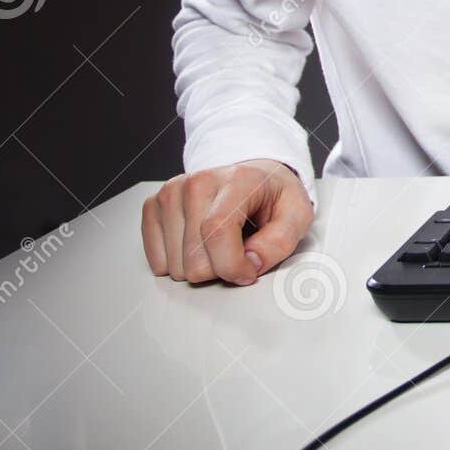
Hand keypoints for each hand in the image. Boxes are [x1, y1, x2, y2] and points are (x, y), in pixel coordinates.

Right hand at [141, 158, 312, 283]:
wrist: (254, 176)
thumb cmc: (273, 196)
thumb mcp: (296, 215)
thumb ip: (280, 242)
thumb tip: (251, 264)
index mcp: (235, 180)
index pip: (217, 231)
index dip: (232, 265)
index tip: (248, 273)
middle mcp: (196, 183)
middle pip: (195, 259)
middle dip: (220, 268)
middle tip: (238, 249)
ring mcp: (170, 194)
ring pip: (176, 266)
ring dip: (202, 265)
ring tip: (220, 241)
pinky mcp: (153, 207)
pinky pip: (157, 262)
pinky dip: (181, 262)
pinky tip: (199, 242)